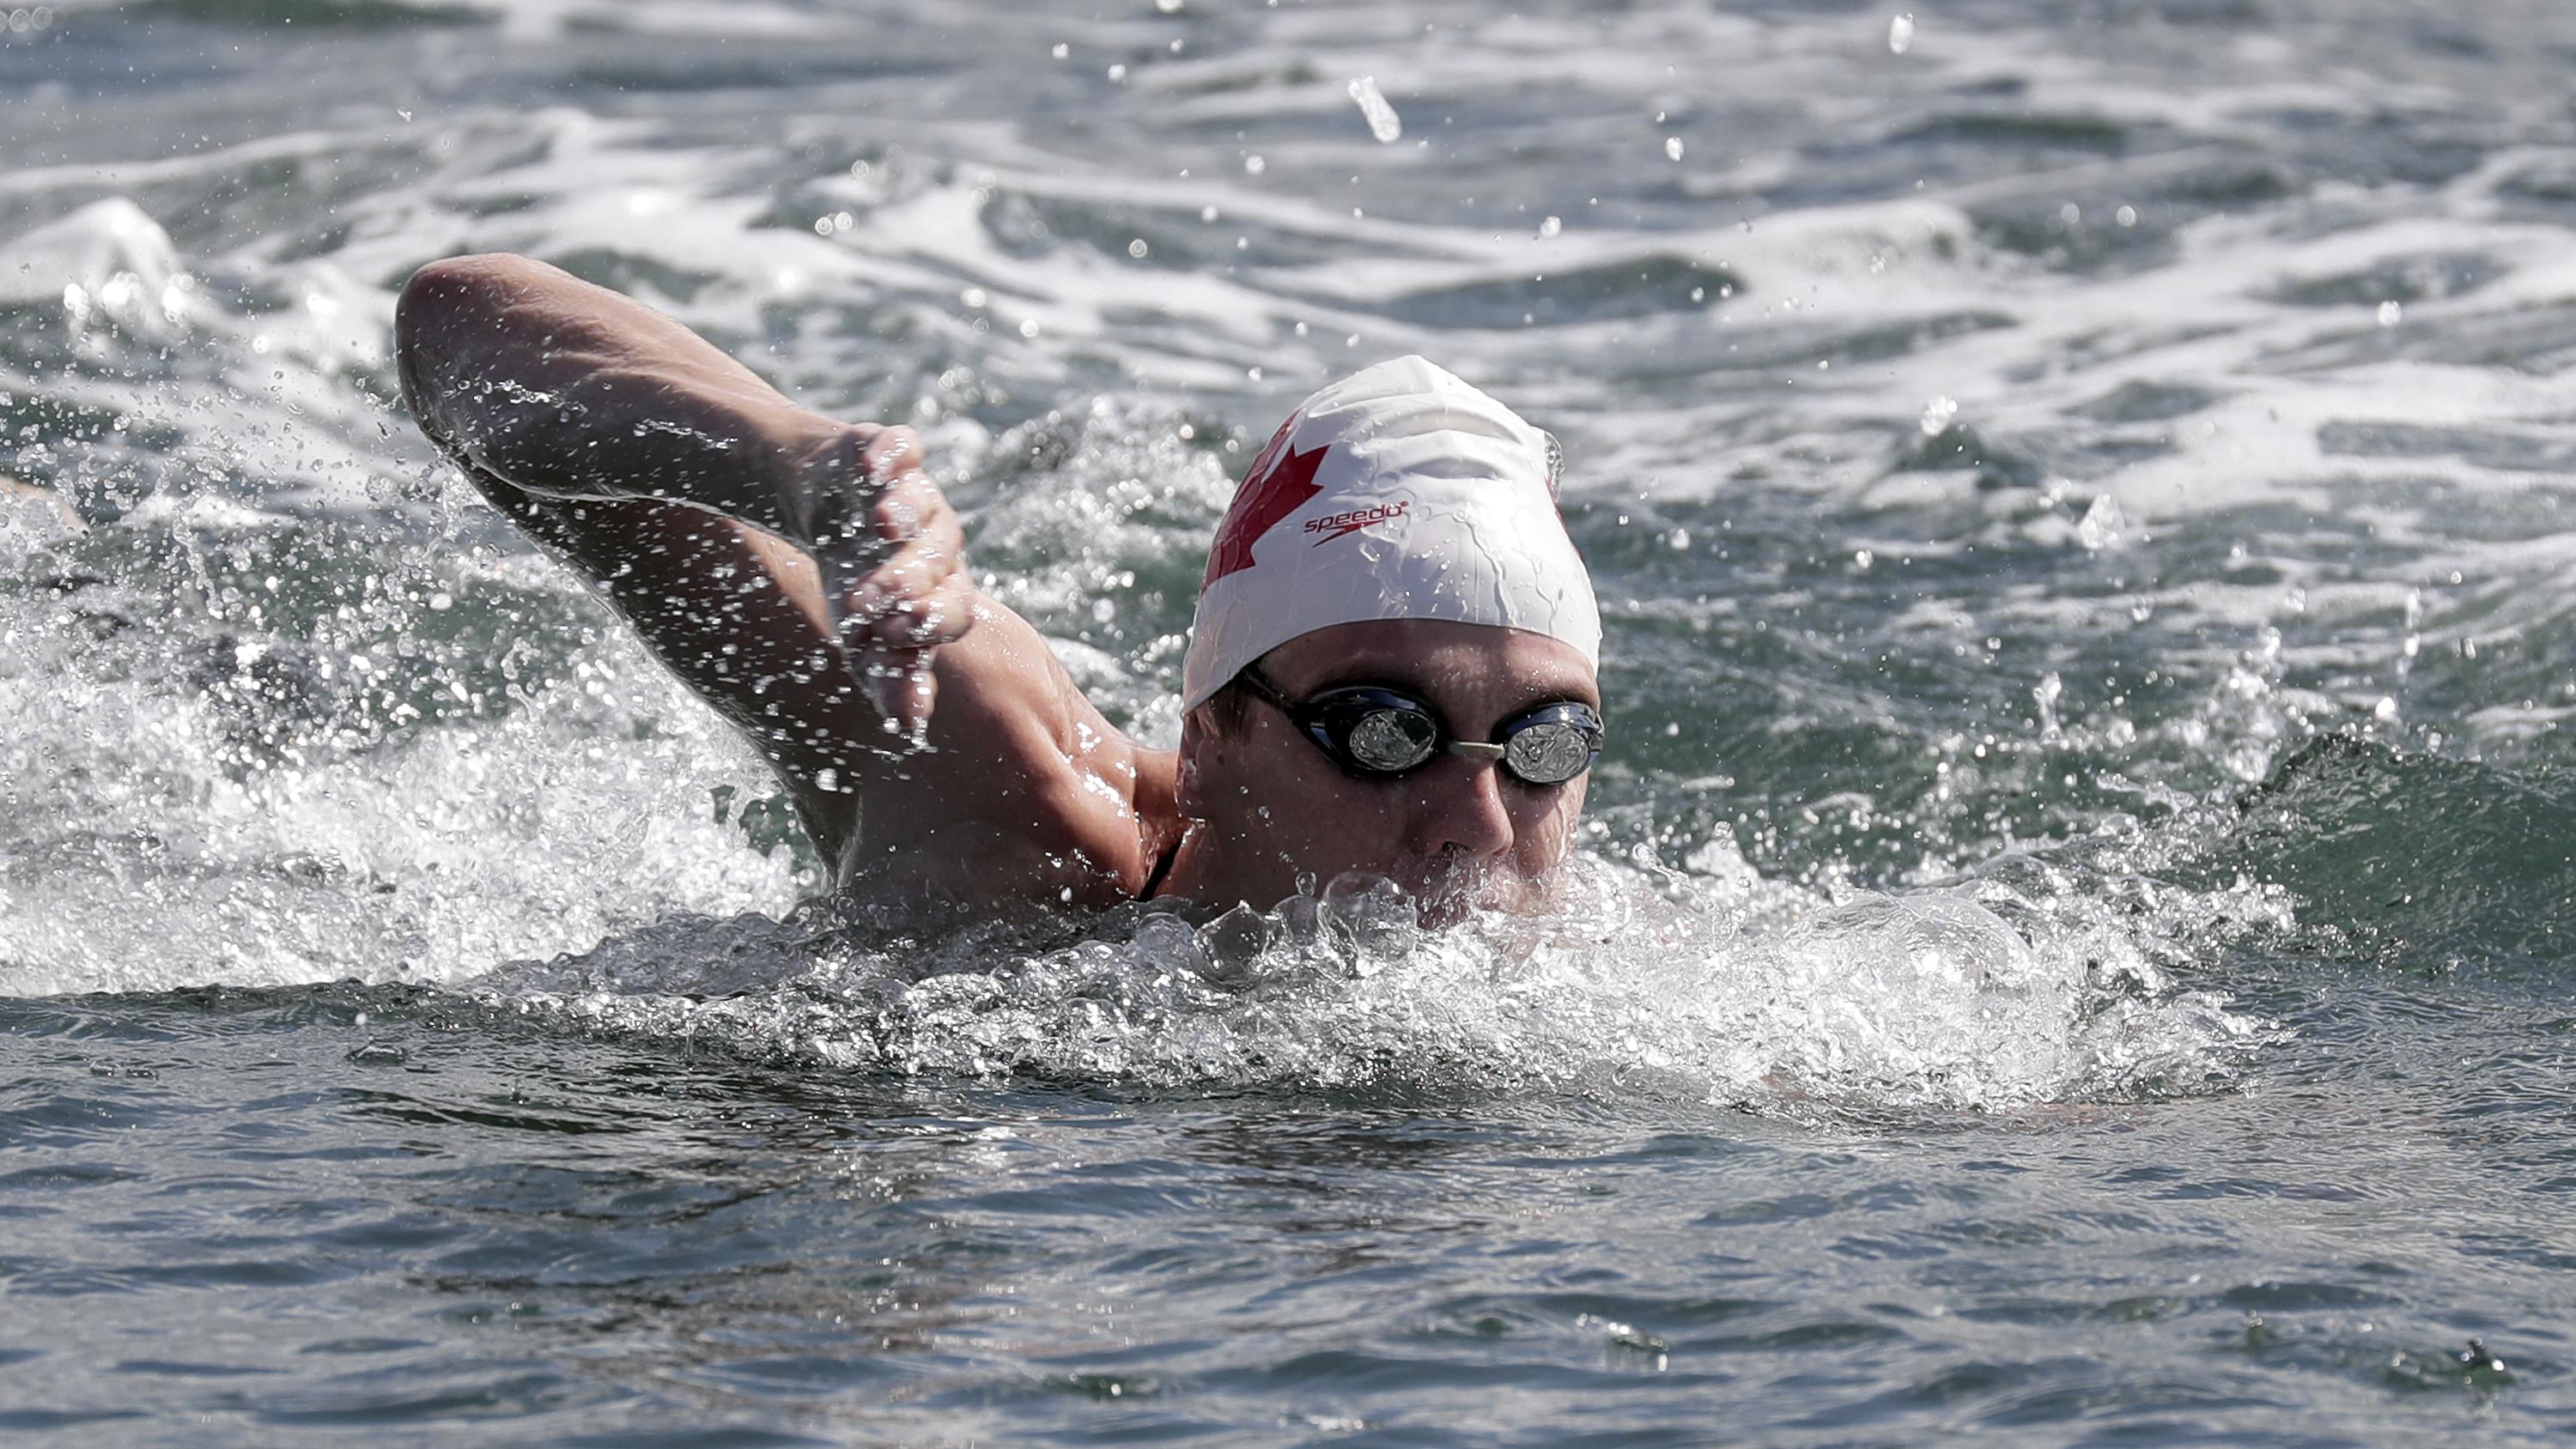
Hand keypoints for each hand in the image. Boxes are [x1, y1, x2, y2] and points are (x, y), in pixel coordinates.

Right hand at [802, 424, 975, 737]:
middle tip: (871, 600)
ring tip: (882, 526)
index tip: (893, 633)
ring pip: (924, 503)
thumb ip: (891, 677)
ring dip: (906, 513)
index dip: (929, 622)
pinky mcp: (892, 450)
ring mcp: (919, 492)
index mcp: (945, 589)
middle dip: (907, 578)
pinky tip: (871, 469)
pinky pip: (901, 447)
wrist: (826, 505)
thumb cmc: (856, 583)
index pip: (953, 610)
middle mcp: (941, 541)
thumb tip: (910, 727)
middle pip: (939, 560)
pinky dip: (887, 455)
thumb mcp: (865, 637)